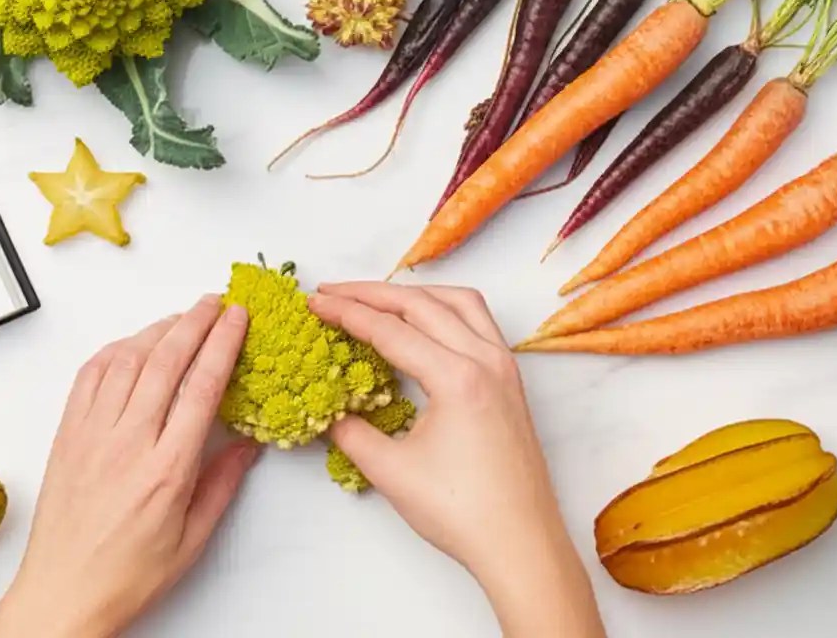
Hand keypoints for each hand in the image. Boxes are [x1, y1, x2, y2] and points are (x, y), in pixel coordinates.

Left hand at [0, 295, 259, 637]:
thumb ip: (221, 484)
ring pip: (127, 360)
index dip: (222, 343)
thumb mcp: (192, 539)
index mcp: (166, 470)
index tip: (238, 318)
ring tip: (181, 317)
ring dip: (157, 330)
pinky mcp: (68, 435)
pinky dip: (114, 350)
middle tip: (215, 302)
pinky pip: (90, 376)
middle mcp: (127, 443)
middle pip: (166, 361)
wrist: (63, 593)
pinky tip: (132, 344)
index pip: (201, 387)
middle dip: (195, 322)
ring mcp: (92, 434)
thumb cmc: (125, 574)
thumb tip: (247, 445)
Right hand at [309, 283, 603, 637]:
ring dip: (413, 294)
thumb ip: (351, 432)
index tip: (314, 302)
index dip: (346, 313)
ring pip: (458, 302)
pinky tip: (424, 323)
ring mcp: (505, 369)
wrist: (522, 545)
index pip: (390, 329)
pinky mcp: (511, 382)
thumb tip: (327, 410)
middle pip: (422, 303)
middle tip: (332, 292)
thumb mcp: (391, 472)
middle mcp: (486, 361)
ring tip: (375, 299)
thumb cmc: (464, 514)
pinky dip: (445, 310)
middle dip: (372, 293)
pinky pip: (478, 323)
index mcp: (457, 378)